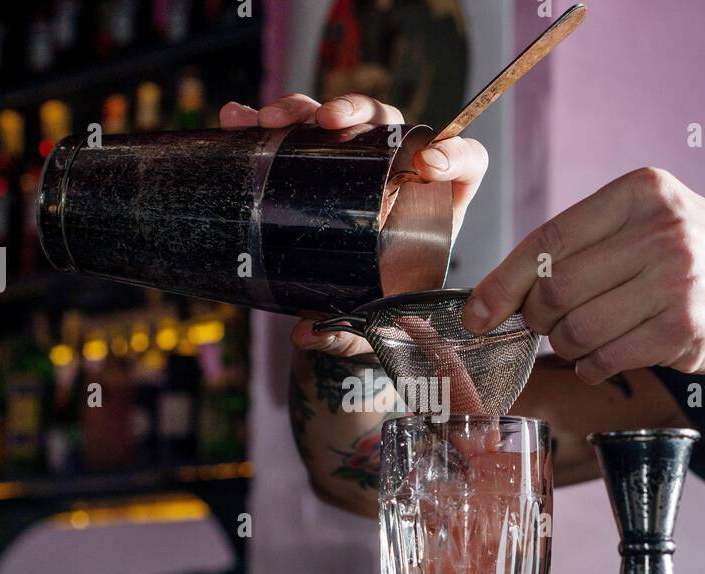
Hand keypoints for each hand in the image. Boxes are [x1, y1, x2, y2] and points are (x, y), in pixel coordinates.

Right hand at [221, 93, 488, 357]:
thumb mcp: (373, 324)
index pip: (466, 161)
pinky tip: (237, 122)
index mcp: (436, 206)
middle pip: (391, 122)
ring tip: (272, 120)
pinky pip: (295, 130)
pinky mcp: (318, 160)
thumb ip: (349, 330)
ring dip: (304, 110)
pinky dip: (265, 123)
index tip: (429, 165)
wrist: (347, 308)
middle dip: (360, 112)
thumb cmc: (376, 310)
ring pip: (340, 118)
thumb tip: (307, 332)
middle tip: (332, 123)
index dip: (456, 153)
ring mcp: (357, 161)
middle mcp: (399, 173)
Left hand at [464, 167, 704, 383]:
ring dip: (569, 348)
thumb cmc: (698, 264)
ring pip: (576, 329)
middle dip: (541, 320)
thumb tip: (502, 292)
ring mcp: (676, 277)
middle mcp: (660, 228)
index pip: (548, 239)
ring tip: (589, 342)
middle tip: (553, 327)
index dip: (503, 283)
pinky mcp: (685, 326)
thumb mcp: (651, 225)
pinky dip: (596, 367)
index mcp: (641, 191)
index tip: (478, 313)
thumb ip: (585, 244)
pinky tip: (609, 359)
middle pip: (554, 289)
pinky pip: (606, 357)